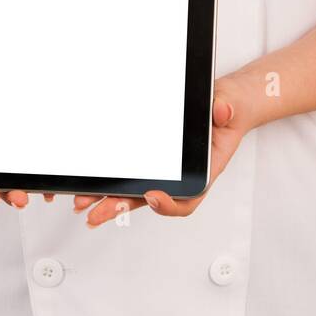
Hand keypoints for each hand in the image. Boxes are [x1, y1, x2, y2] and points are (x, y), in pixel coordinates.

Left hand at [72, 72, 252, 227]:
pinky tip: (91, 183)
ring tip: (84, 203)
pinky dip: (110, 180)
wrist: (224, 103)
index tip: (153, 197)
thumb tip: (221, 110)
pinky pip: (131, 173)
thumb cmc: (228, 109)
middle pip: (150, 200)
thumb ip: (226, 108)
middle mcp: (182, 175)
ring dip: (109, 198)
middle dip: (122, 206)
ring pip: (136, 191)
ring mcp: (166, 170)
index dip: (170, 204)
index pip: (188, 198)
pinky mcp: (153, 159)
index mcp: (205, 170)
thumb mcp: (231, 104)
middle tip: (98, 212)